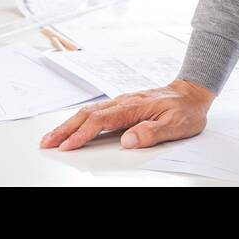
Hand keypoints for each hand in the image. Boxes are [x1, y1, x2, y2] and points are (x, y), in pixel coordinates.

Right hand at [40, 79, 215, 150]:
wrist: (192, 92)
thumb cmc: (185, 109)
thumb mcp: (176, 125)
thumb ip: (152, 132)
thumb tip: (128, 140)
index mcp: (134, 107)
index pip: (101, 121)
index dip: (82, 134)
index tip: (67, 147)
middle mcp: (124, 102)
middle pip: (88, 115)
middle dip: (65, 129)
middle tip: (46, 143)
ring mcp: (122, 102)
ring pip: (89, 111)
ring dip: (68, 124)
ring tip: (52, 137)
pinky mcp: (123, 105)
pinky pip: (96, 111)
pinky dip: (80, 120)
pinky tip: (72, 127)